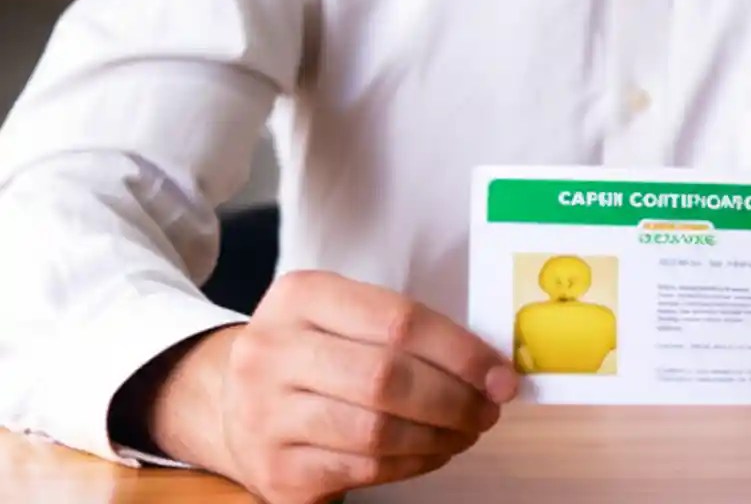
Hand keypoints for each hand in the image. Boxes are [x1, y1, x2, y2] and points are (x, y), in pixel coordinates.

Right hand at [139, 271, 518, 503]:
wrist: (231, 402)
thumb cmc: (313, 354)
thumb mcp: (344, 317)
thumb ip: (408, 331)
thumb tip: (492, 366)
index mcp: (301, 297)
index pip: (398, 321)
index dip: (461, 352)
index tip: (501, 374)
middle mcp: (272, 352)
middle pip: (387, 378)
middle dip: (455, 398)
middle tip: (489, 408)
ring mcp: (266, 415)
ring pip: (377, 432)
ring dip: (440, 436)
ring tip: (466, 429)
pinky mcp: (275, 471)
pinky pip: (364, 470)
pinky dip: (413, 464)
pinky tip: (433, 451)